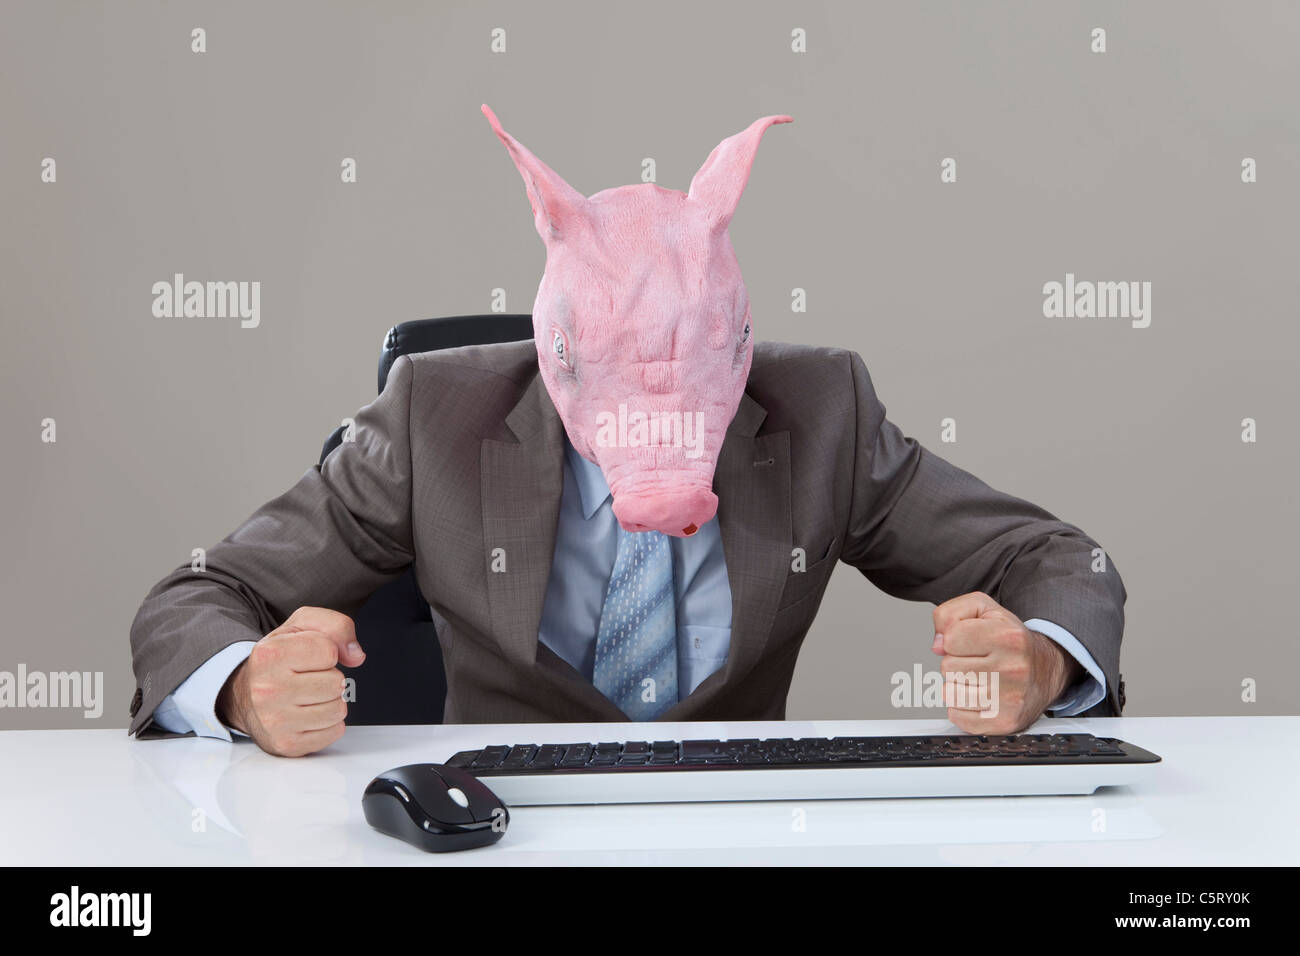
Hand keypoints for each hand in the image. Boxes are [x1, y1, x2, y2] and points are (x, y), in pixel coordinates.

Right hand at [217, 606, 364, 756]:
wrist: (244, 695)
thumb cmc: (278, 659)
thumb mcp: (301, 626)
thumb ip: (336, 626)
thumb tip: (356, 656)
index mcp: (270, 655)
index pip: (329, 651)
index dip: (327, 651)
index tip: (310, 656)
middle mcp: (268, 689)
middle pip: (336, 683)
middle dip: (330, 678)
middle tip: (308, 678)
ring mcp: (276, 721)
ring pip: (338, 709)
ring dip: (331, 701)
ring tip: (309, 696)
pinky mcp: (287, 744)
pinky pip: (335, 731)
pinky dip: (329, 723)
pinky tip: (308, 714)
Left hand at [931, 591, 1080, 734]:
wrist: (1046, 669)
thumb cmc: (1010, 640)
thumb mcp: (983, 609)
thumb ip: (950, 614)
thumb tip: (938, 645)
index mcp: (1007, 637)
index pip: (950, 639)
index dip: (953, 639)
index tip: (967, 641)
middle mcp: (1012, 668)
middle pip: (948, 667)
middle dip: (955, 663)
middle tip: (976, 661)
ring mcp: (1010, 698)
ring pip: (950, 693)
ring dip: (957, 686)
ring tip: (978, 678)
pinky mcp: (1004, 722)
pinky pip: (958, 717)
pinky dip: (961, 708)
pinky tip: (978, 697)